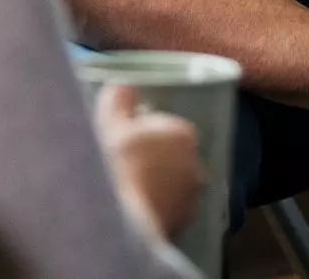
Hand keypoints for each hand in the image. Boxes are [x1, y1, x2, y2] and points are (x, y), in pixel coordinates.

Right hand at [95, 84, 205, 240]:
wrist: (123, 219)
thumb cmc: (118, 164)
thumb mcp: (112, 123)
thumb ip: (119, 99)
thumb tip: (122, 85)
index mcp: (184, 134)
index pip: (168, 128)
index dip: (145, 134)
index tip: (126, 142)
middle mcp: (196, 163)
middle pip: (173, 156)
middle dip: (154, 159)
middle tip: (125, 167)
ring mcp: (192, 195)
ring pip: (174, 184)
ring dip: (157, 185)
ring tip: (129, 192)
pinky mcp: (185, 221)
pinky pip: (170, 209)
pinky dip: (158, 208)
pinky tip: (137, 211)